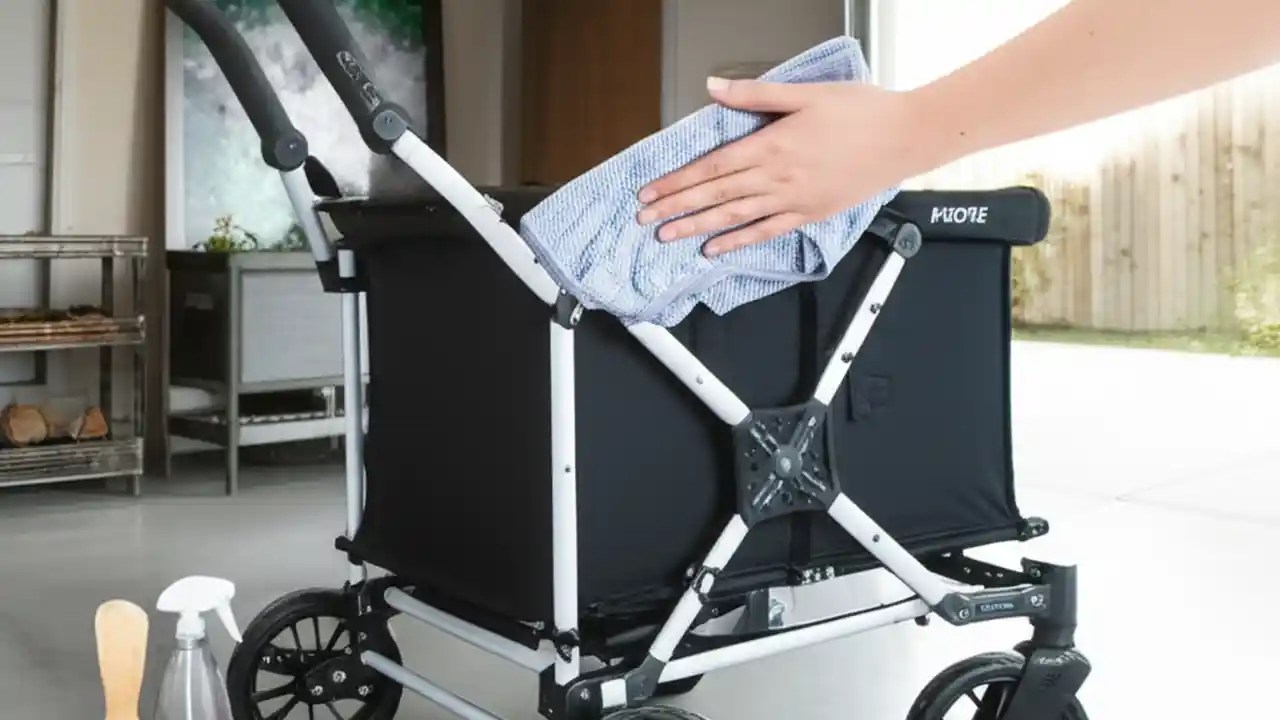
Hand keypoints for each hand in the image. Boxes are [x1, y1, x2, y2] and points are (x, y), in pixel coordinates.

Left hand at [636, 77, 941, 256]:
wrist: (906, 138)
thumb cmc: (861, 111)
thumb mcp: (805, 93)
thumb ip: (754, 93)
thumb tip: (714, 86)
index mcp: (772, 144)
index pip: (712, 167)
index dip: (678, 181)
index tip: (651, 191)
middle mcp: (778, 176)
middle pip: (716, 194)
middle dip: (677, 207)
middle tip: (646, 218)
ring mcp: (793, 199)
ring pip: (734, 216)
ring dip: (697, 227)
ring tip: (668, 236)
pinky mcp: (809, 213)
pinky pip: (766, 230)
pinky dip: (738, 241)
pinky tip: (715, 248)